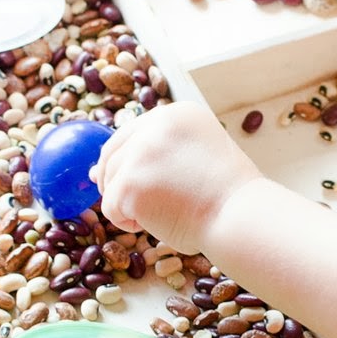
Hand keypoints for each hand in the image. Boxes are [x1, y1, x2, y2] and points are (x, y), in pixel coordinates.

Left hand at [93, 102, 261, 254]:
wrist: (241, 218)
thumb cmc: (225, 199)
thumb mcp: (197, 158)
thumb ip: (156, 156)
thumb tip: (95, 171)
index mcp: (179, 114)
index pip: (134, 132)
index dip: (127, 161)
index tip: (139, 182)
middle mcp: (157, 125)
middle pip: (112, 153)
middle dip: (118, 182)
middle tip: (141, 205)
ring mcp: (141, 153)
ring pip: (110, 182)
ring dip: (128, 204)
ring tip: (163, 213)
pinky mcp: (130, 182)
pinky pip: (111, 208)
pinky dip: (128, 222)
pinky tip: (156, 223)